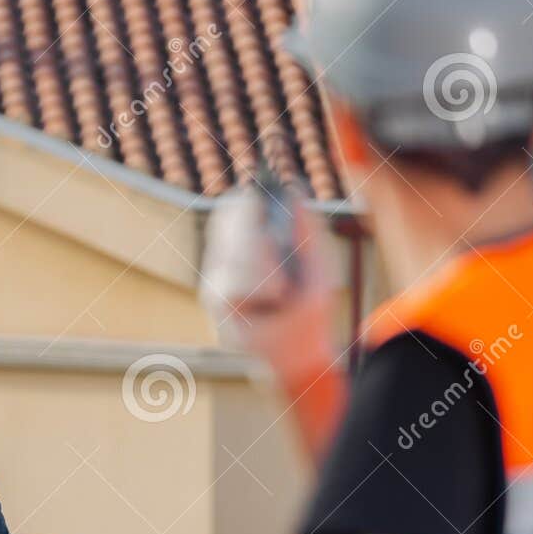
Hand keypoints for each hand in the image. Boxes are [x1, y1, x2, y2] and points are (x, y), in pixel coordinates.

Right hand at [201, 188, 339, 387]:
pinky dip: (256, 290)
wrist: (303, 345)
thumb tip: (294, 188)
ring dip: (263, 269)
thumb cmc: (308, 300)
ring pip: (231, 254)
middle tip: (279, 250)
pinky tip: (269, 301)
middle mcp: (228, 251)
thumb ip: (307, 225)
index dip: (246, 203)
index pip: (235, 207)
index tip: (263, 205)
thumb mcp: (318, 258)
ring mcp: (217, 273)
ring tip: (282, 290)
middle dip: (256, 235)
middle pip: (226, 222)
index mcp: (250, 236)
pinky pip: (229, 284)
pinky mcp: (214, 298)